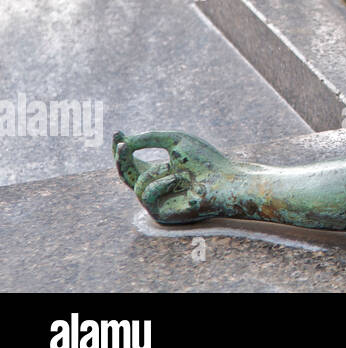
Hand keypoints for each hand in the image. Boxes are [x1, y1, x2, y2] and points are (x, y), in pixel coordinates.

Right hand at [113, 131, 240, 224]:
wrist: (226, 182)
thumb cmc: (206, 162)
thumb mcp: (176, 141)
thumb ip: (149, 139)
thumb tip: (124, 141)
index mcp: (159, 172)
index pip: (132, 163)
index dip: (122, 150)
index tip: (118, 132)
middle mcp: (155, 189)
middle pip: (125, 175)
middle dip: (121, 159)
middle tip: (122, 143)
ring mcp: (157, 203)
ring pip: (136, 182)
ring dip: (157, 170)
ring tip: (182, 171)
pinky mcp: (159, 215)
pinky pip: (146, 194)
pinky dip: (163, 183)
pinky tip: (182, 182)